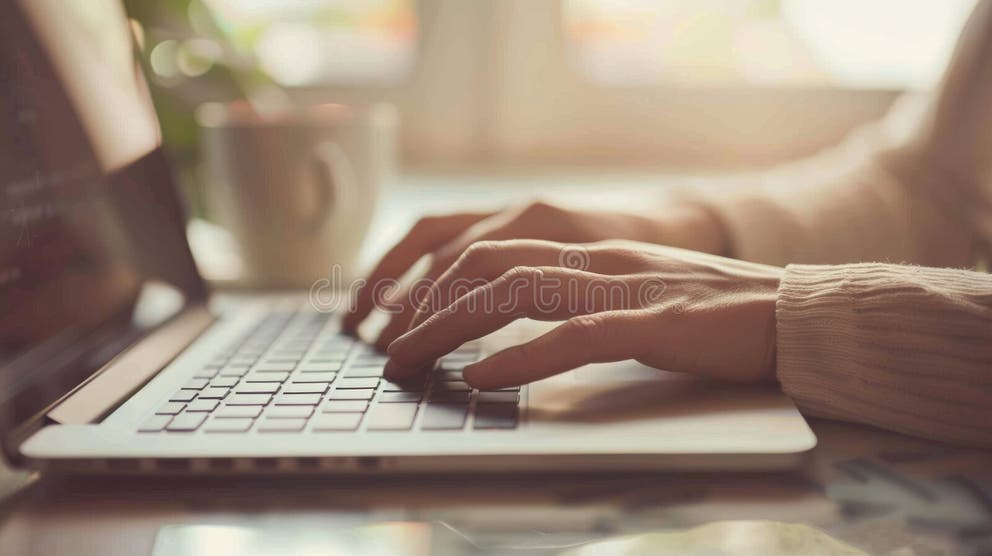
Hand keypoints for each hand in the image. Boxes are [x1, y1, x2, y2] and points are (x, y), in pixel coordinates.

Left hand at [343, 200, 727, 348]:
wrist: (793, 311)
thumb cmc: (708, 314)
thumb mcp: (626, 298)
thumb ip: (571, 305)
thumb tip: (505, 337)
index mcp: (585, 250)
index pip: (486, 250)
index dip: (430, 283)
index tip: (395, 322)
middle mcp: (596, 256)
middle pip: (484, 264)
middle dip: (423, 305)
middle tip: (387, 348)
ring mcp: (625, 284)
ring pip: (514, 291)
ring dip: (451, 328)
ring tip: (411, 362)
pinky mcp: (656, 322)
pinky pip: (574, 334)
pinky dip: (519, 357)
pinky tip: (482, 379)